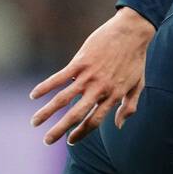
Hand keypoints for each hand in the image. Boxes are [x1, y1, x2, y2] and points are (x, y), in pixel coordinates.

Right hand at [29, 7, 155, 144]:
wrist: (131, 32)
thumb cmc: (135, 59)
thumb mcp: (138, 85)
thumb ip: (129, 107)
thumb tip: (118, 125)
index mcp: (113, 96)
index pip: (94, 121)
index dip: (81, 133)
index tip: (71, 141)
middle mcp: (99, 89)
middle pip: (75, 115)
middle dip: (59, 130)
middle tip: (47, 141)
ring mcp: (88, 76)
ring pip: (62, 98)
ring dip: (47, 112)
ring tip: (34, 123)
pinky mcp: (80, 62)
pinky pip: (59, 78)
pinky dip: (44, 87)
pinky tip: (33, 96)